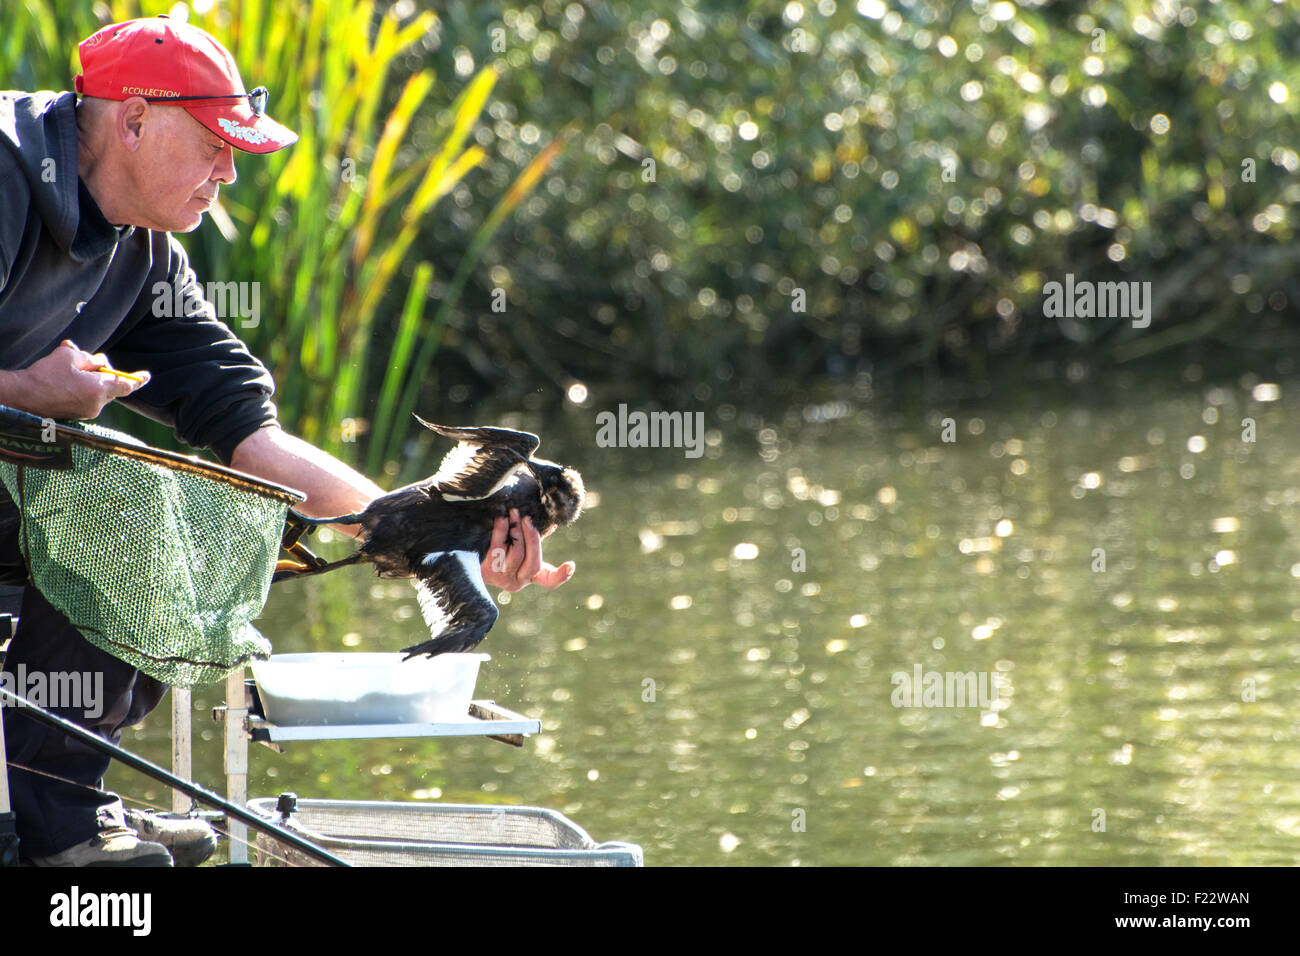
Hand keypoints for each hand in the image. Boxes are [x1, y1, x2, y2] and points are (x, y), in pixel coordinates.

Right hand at [0, 339, 149, 419]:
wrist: (21, 397)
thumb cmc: (45, 375)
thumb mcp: (69, 357)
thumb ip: (90, 358)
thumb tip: (100, 362)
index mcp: (99, 390)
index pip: (127, 385)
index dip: (137, 379)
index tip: (146, 376)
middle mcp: (97, 405)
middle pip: (109, 386)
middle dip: (101, 373)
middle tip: (87, 362)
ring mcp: (87, 413)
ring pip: (97, 392)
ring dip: (88, 380)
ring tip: (67, 371)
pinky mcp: (77, 416)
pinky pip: (86, 399)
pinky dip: (80, 389)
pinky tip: (63, 381)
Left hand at [482, 508, 574, 591]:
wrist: (463, 553)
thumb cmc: (495, 544)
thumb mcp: (516, 543)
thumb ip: (530, 538)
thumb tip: (547, 522)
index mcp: (529, 575)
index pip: (549, 580)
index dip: (561, 575)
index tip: (570, 565)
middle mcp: (518, 582)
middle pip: (534, 562)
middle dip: (532, 536)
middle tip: (527, 518)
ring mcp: (503, 579)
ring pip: (517, 553)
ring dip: (517, 530)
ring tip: (514, 513)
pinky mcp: (488, 573)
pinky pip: (499, 548)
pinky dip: (502, 531)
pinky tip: (502, 518)